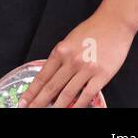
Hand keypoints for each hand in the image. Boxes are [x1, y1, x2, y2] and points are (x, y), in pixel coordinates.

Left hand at [20, 12, 134, 107]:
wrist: (114, 23)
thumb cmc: (92, 30)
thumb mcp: (69, 41)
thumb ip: (60, 58)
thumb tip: (51, 76)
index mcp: (60, 51)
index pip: (42, 76)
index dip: (32, 91)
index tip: (24, 101)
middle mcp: (71, 61)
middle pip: (51, 87)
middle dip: (39, 102)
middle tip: (30, 111)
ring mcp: (86, 68)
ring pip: (67, 93)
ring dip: (57, 107)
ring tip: (48, 114)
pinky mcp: (102, 74)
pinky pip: (88, 94)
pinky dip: (79, 105)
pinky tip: (72, 110)